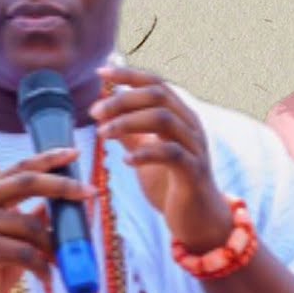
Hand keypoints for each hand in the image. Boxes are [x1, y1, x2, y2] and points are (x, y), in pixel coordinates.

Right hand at [0, 148, 92, 292]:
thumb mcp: (15, 236)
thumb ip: (34, 216)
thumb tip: (69, 201)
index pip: (21, 168)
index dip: (49, 159)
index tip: (75, 153)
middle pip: (27, 182)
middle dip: (62, 186)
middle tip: (91, 193)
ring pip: (31, 226)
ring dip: (54, 245)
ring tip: (62, 260)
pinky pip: (24, 253)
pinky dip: (43, 266)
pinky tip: (48, 277)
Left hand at [90, 65, 232, 251]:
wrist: (198, 220)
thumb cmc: (171, 185)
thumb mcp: (146, 153)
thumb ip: (132, 131)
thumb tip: (107, 108)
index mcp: (180, 116)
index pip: (156, 83)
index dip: (129, 74)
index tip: (101, 72)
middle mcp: (191, 125)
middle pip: (159, 95)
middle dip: (122, 99)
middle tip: (95, 113)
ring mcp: (195, 147)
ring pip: (164, 119)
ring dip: (129, 122)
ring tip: (104, 134)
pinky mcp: (194, 171)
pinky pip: (171, 153)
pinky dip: (146, 153)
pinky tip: (126, 161)